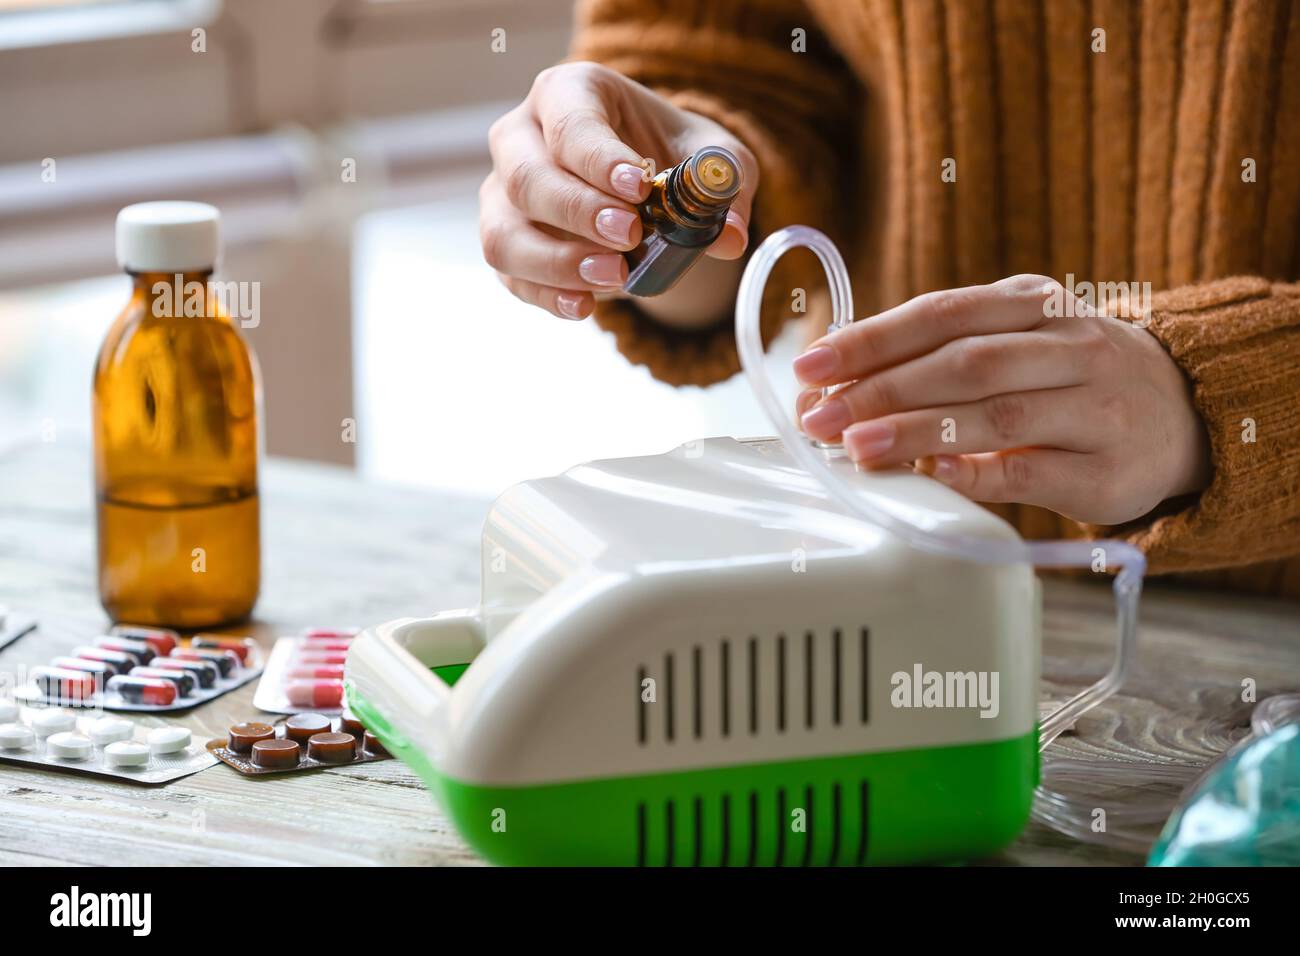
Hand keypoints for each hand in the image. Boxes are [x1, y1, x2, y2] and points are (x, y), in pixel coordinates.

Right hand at [480, 62, 757, 319]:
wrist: (645, 186)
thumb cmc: (670, 155)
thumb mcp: (712, 158)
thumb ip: (725, 188)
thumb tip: (729, 237)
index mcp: (569, 93)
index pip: (570, 124)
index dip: (599, 160)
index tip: (638, 189)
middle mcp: (521, 137)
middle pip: (526, 178)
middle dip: (578, 212)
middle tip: (630, 238)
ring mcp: (503, 192)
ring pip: (504, 233)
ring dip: (556, 263)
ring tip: (615, 277)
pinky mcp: (505, 240)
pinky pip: (512, 275)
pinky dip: (547, 295)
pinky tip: (586, 305)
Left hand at [793, 275, 1212, 525]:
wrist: (1185, 415)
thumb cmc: (1070, 379)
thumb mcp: (1016, 342)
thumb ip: (939, 355)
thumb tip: (837, 385)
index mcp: (1034, 304)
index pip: (941, 314)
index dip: (871, 340)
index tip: (812, 365)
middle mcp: (1070, 346)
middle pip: (963, 362)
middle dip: (882, 389)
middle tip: (821, 416)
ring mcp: (1094, 406)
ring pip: (996, 413)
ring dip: (917, 430)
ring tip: (857, 447)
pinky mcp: (1104, 470)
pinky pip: (1031, 469)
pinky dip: (976, 473)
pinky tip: (931, 474)